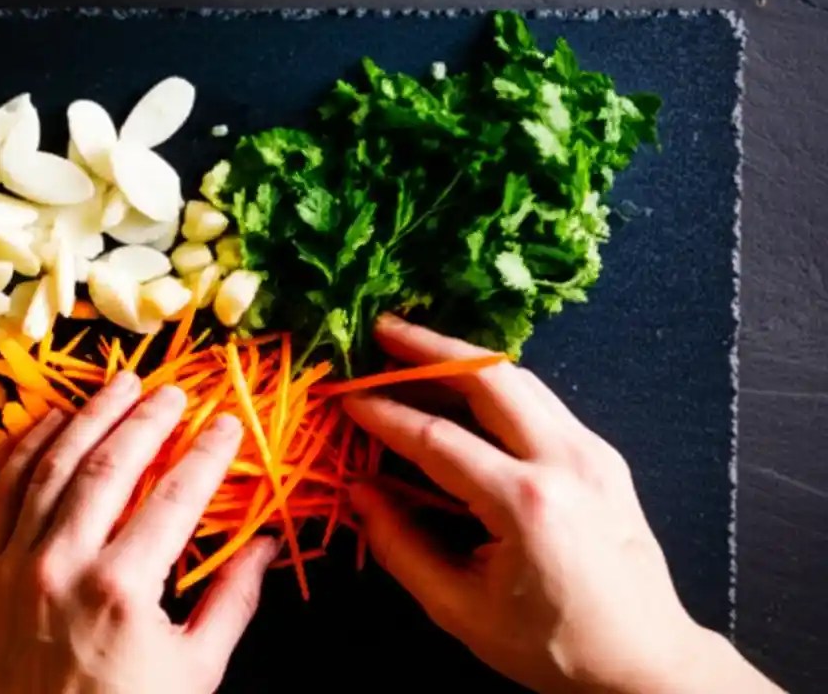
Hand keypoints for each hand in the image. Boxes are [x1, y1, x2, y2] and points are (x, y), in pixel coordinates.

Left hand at [0, 372, 278, 693]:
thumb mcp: (196, 672)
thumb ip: (233, 601)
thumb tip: (268, 545)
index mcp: (124, 591)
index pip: (177, 496)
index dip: (208, 453)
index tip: (229, 424)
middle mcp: (65, 566)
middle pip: (112, 464)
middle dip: (149, 418)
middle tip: (177, 392)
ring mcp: (16, 566)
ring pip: (53, 466)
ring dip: (90, 416)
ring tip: (122, 384)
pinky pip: (1, 493)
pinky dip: (26, 449)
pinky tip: (51, 421)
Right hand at [344, 315, 779, 693]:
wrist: (645, 661)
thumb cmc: (551, 646)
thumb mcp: (460, 610)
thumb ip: (401, 546)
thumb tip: (358, 491)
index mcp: (525, 504)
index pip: (437, 440)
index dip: (385, 415)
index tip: (345, 399)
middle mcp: (564, 461)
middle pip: (488, 379)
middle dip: (429, 348)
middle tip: (381, 331)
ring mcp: (592, 452)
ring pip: (520, 380)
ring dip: (464, 357)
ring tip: (413, 345)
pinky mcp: (603, 455)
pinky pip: (541, 401)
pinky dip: (495, 383)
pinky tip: (464, 384)